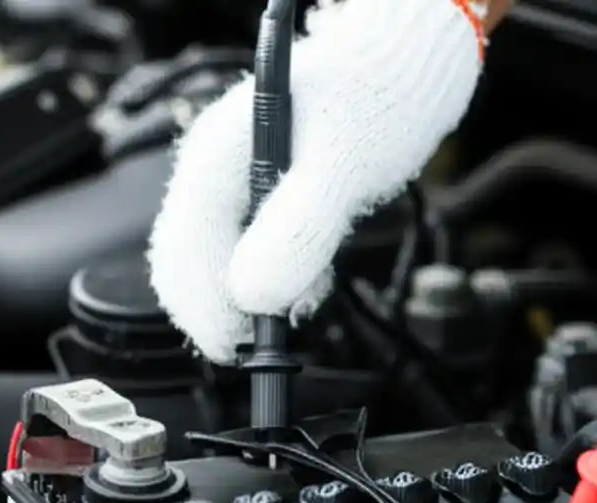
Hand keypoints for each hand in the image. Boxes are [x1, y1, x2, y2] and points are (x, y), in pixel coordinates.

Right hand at [147, 0, 486, 363]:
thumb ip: (297, 232)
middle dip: (221, 309)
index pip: (183, 250)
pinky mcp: (268, 194)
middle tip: (265, 342)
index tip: (237, 347)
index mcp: (218, 157)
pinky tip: (313, 280)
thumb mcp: (343, 168)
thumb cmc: (381, 96)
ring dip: (253, 296)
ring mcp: (239, 182)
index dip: (204, 309)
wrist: (413, 60)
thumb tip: (252, 297)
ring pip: (221, 260)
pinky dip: (277, 277)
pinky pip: (252, 251)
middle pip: (190, 261)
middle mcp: (217, 171)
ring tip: (304, 299)